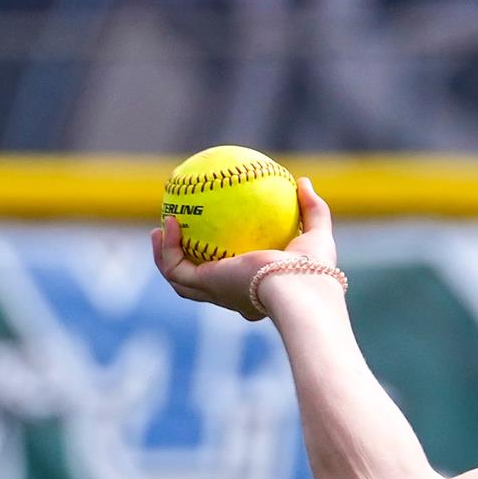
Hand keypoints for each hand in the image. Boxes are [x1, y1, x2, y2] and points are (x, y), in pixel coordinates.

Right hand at [151, 175, 337, 320]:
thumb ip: (312, 209)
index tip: (218, 238)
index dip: (225, 264)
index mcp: (259, 290)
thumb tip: (304, 182)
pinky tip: (167, 223)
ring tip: (160, 229)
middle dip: (187, 264)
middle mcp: (235, 296)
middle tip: (181, 233)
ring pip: (181, 282)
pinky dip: (167, 248)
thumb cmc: (314, 269)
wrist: (299, 288)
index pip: (238, 280)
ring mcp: (218, 293)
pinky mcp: (206, 285)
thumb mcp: (317, 234)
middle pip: (203, 284)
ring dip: (165, 257)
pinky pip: (175, 267)